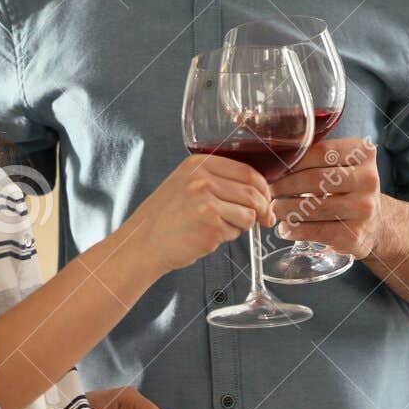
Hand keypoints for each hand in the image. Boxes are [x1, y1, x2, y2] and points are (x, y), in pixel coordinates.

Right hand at [120, 154, 274, 275]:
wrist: (143, 243)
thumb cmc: (165, 217)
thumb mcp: (185, 183)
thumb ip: (217, 180)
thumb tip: (259, 192)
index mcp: (198, 164)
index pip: (248, 172)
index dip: (263, 189)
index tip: (266, 200)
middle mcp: (202, 180)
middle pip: (253, 193)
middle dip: (262, 210)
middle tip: (263, 220)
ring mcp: (206, 203)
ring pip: (249, 214)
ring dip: (242, 225)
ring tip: (219, 227)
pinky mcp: (210, 227)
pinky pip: (236, 232)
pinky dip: (228, 237)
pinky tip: (208, 236)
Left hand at [269, 138, 382, 259]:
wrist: (375, 223)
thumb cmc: (347, 188)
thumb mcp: (342, 165)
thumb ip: (316, 157)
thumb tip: (273, 161)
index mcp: (363, 154)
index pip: (321, 152)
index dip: (293, 161)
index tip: (275, 169)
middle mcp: (368, 180)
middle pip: (315, 180)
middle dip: (285, 185)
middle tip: (269, 190)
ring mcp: (363, 209)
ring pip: (312, 208)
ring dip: (286, 209)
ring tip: (275, 209)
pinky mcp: (354, 235)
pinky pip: (315, 231)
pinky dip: (294, 230)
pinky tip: (286, 227)